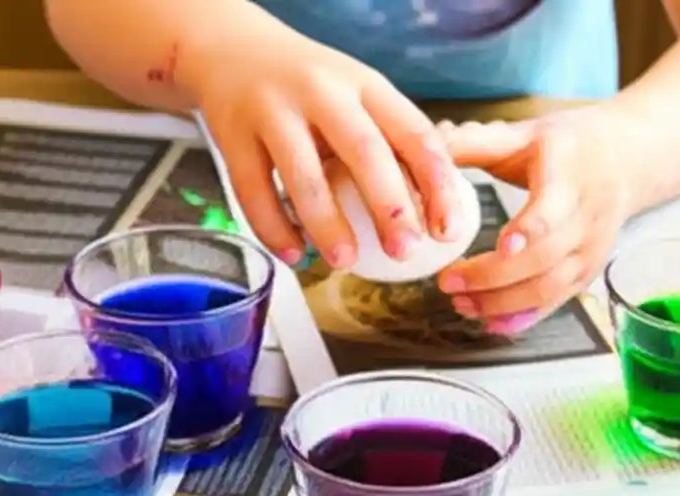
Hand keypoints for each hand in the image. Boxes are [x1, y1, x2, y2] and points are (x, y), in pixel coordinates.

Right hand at [191, 29, 457, 268]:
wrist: (232, 50)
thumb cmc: (310, 88)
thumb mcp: (357, 95)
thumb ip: (390, 141)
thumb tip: (436, 210)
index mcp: (367, 86)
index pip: (414, 133)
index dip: (436, 184)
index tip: (447, 229)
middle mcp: (323, 93)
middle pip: (364, 151)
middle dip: (389, 207)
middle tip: (406, 251)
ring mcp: (274, 112)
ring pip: (304, 176)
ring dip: (327, 225)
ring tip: (345, 261)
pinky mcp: (232, 135)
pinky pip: (253, 190)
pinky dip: (274, 228)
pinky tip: (294, 254)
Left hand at [436, 107, 634, 334]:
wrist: (623, 162)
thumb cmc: (567, 147)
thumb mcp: (524, 134)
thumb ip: (475, 142)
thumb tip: (429, 141)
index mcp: (569, 177)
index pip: (554, 208)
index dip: (531, 228)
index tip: (503, 245)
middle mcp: (587, 219)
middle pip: (544, 258)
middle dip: (493, 276)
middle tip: (448, 281)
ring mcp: (589, 251)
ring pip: (548, 288)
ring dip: (502, 303)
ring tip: (461, 303)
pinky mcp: (586, 274)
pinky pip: (555, 303)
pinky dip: (522, 318)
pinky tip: (490, 322)